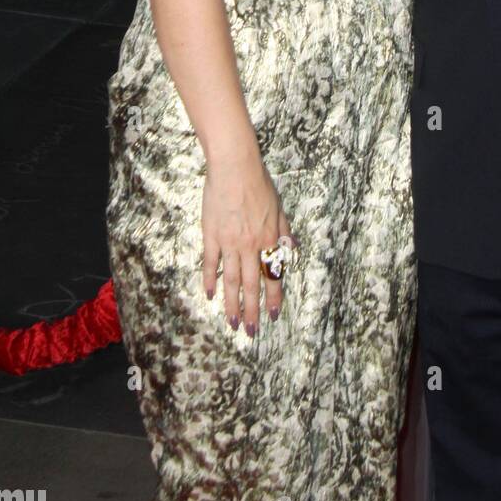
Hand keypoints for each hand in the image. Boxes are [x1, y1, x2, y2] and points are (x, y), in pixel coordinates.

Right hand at [202, 147, 297, 332]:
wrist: (235, 168)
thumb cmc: (259, 184)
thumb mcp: (279, 207)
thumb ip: (284, 231)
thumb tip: (291, 249)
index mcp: (270, 239)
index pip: (273, 276)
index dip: (273, 298)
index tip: (274, 316)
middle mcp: (251, 246)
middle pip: (251, 285)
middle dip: (253, 311)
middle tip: (252, 332)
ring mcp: (230, 243)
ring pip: (231, 280)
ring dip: (232, 304)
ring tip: (233, 323)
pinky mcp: (212, 236)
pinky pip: (211, 264)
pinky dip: (210, 281)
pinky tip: (210, 296)